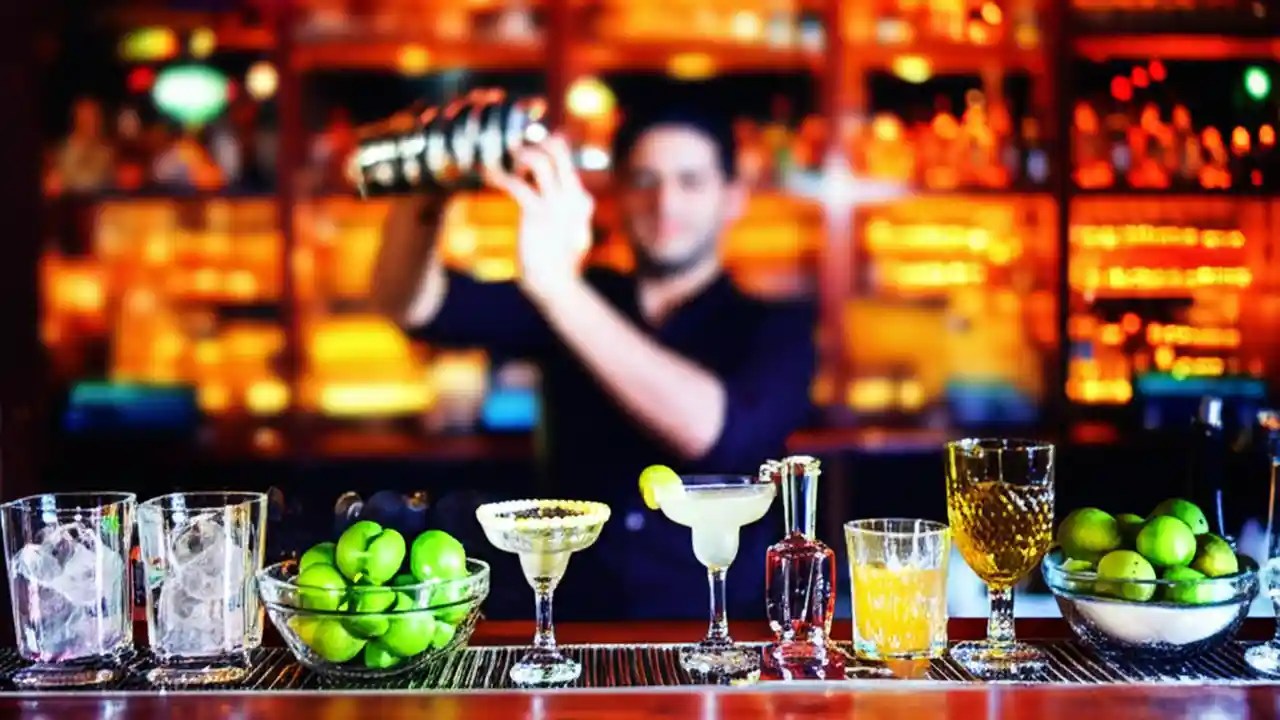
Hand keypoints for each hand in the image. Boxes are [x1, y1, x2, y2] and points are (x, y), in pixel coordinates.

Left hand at [484, 135, 591, 303]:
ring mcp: (556, 204)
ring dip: (520, 157)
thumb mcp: (569, 235)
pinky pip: (515, 184)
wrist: (558, 286)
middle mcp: (572, 197)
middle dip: (535, 144)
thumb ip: (564, 216)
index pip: (566, 160)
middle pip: (558, 150)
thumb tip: (547, 209)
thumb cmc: (558, 266)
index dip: (545, 148)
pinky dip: (498, 175)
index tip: (525, 151)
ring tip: (506, 165)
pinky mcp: (536, 214)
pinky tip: (487, 174)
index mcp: (580, 200)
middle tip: (515, 151)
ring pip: (540, 160)